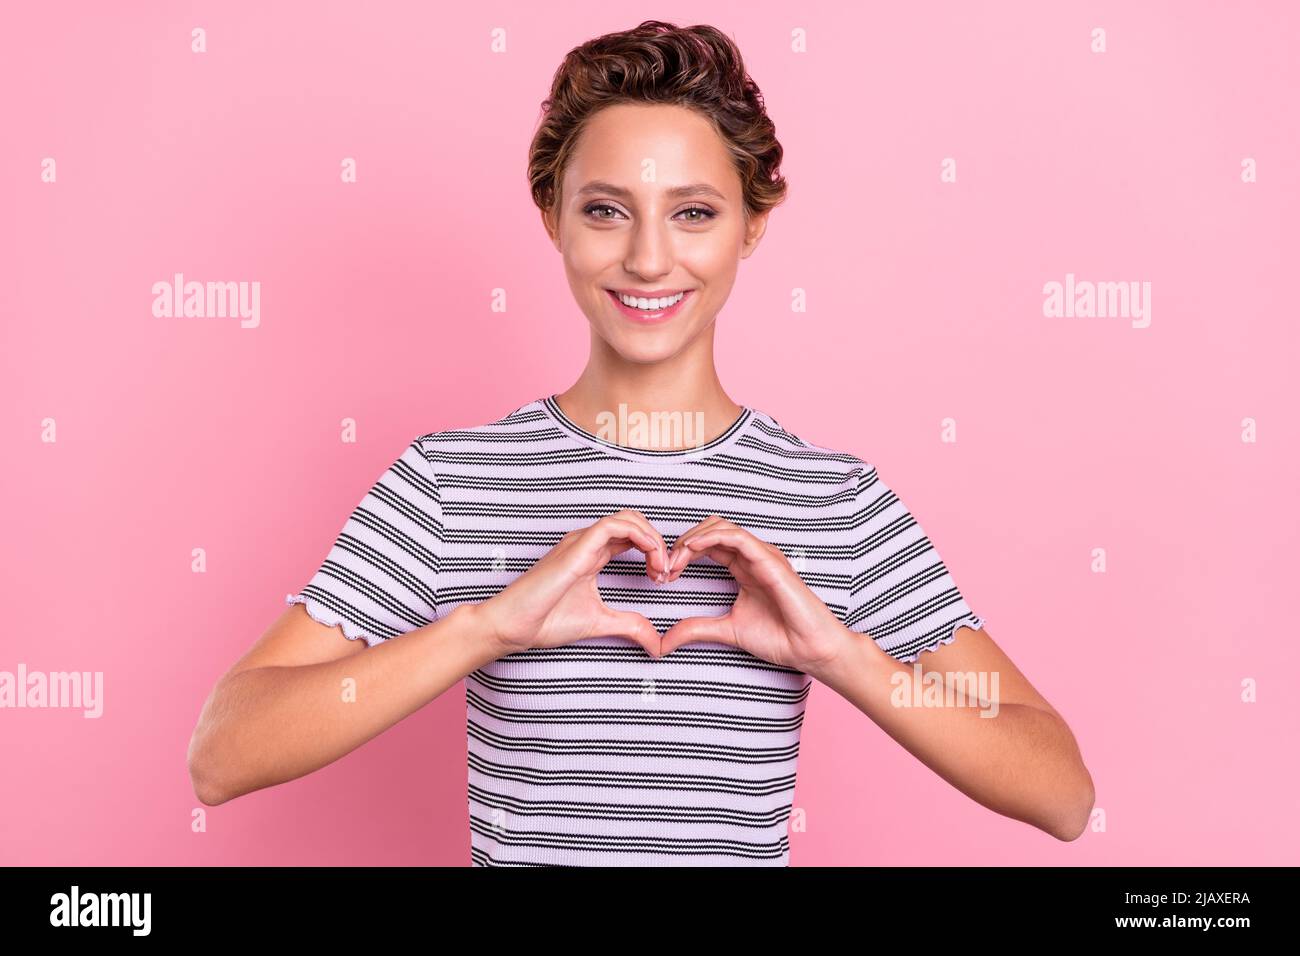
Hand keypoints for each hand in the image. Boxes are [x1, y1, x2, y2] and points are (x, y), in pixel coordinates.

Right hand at [476, 510, 669, 658]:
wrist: (513, 627)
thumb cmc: (545, 621)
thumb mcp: (600, 622)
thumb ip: (630, 626)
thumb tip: (657, 644)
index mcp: (592, 555)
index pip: (631, 536)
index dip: (654, 551)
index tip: (662, 579)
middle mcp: (587, 543)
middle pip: (633, 522)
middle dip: (658, 542)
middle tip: (665, 573)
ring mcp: (580, 542)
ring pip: (627, 518)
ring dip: (653, 539)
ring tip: (660, 568)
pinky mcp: (576, 548)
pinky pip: (614, 526)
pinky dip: (640, 536)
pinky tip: (651, 558)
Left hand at [659, 516, 847, 673]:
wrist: (810, 649)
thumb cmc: (780, 638)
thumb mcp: (727, 631)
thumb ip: (697, 629)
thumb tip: (663, 641)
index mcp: (743, 568)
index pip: (707, 545)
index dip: (681, 554)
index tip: (663, 576)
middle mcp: (752, 556)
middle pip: (710, 530)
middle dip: (682, 544)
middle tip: (664, 568)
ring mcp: (762, 555)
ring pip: (721, 527)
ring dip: (692, 540)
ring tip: (674, 560)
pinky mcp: (770, 561)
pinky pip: (737, 538)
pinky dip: (711, 538)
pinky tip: (691, 549)